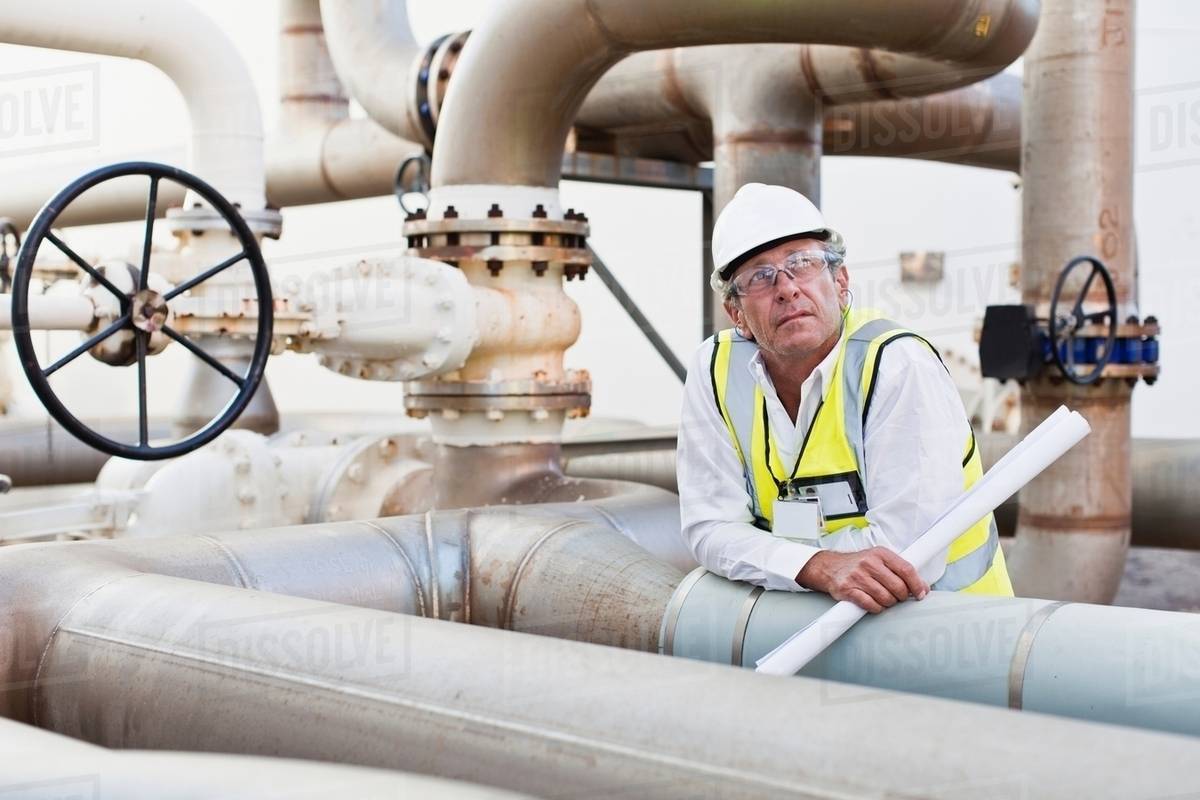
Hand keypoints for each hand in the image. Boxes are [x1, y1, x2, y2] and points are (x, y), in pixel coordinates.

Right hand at [795, 548, 928, 613]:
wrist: (829, 567)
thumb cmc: (858, 565)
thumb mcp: (879, 560)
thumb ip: (899, 571)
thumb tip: (923, 587)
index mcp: (880, 554)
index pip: (906, 569)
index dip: (917, 584)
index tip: (921, 593)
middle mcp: (869, 563)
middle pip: (898, 587)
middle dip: (901, 597)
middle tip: (898, 597)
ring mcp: (858, 576)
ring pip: (885, 598)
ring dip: (888, 603)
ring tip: (884, 599)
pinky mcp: (848, 589)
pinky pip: (870, 605)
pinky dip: (876, 608)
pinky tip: (874, 604)